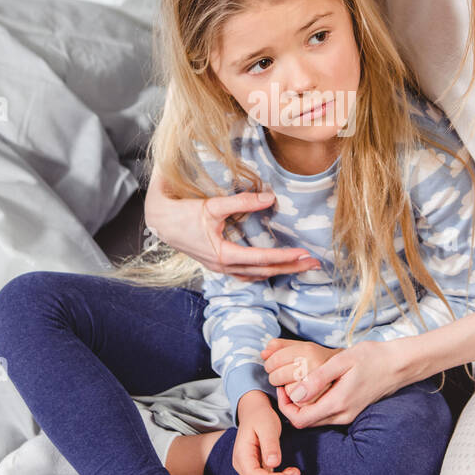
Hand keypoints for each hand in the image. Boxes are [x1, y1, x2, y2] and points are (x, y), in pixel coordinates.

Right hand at [143, 184, 320, 281]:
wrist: (160, 221)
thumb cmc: (184, 213)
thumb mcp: (213, 205)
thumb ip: (242, 202)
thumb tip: (270, 198)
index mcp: (224, 255)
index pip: (262, 260)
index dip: (285, 257)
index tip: (304, 254)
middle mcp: (224, 266)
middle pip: (264, 271)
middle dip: (290, 268)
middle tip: (314, 264)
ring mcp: (221, 268)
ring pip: (257, 275)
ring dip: (280, 270)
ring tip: (300, 266)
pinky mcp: (218, 264)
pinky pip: (246, 273)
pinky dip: (263, 271)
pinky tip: (274, 267)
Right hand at [233, 392, 299, 474]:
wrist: (255, 413)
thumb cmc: (260, 417)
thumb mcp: (268, 425)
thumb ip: (270, 444)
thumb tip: (273, 464)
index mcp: (242, 454)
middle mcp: (241, 465)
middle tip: (295, 472)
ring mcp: (246, 470)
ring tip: (292, 473)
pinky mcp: (254, 471)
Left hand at [274, 338, 415, 427]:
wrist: (398, 364)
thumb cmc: (371, 357)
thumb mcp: (342, 361)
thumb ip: (317, 379)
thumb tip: (295, 394)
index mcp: (337, 403)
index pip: (299, 419)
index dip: (285, 406)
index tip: (282, 386)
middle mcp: (342, 415)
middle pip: (305, 422)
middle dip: (291, 407)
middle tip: (286, 384)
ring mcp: (348, 415)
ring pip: (315, 420)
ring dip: (302, 407)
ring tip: (298, 384)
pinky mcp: (352, 411)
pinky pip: (325, 415)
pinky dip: (314, 405)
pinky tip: (314, 387)